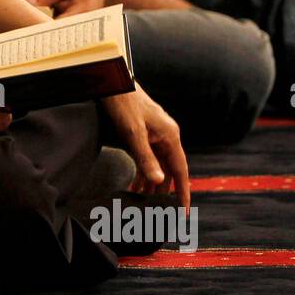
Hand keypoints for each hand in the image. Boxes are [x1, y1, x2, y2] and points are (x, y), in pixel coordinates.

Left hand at [100, 85, 190, 211]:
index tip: (182, 211)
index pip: (180, 171)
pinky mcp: (144, 133)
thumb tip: (159, 181)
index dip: (182, 192)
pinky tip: (135, 184)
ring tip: (142, 201)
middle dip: (164, 191)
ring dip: (151, 183)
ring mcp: (156, 135)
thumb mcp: (133, 134)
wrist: (111, 82)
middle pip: (169, 170)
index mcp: (170, 136)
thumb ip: (145, 158)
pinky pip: (149, 158)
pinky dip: (143, 172)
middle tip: (158, 212)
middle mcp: (166, 136)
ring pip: (158, 165)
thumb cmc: (124, 104)